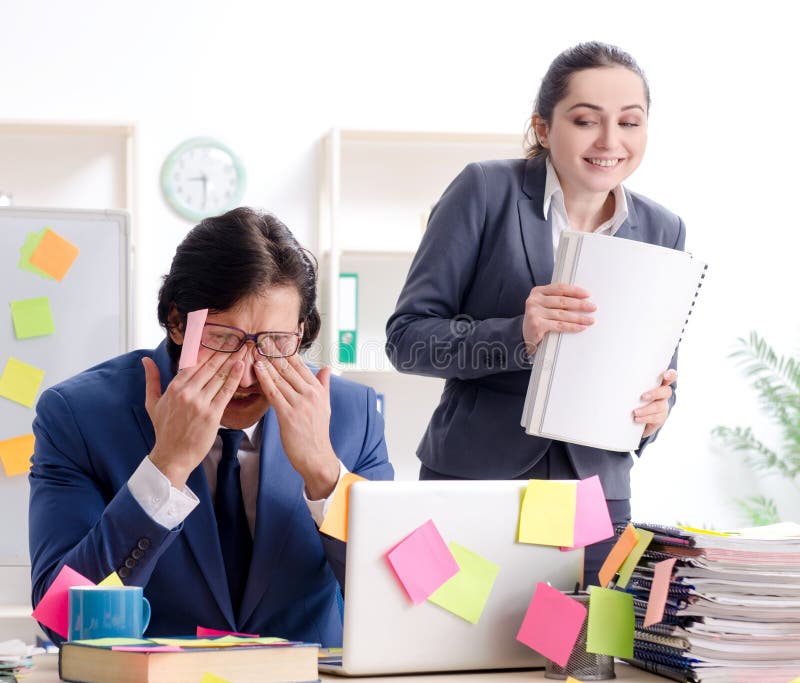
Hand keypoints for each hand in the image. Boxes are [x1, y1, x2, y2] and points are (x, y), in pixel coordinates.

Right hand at [142, 348, 245, 487]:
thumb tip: (145, 360)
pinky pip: (226, 392)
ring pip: (219, 377)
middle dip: (222, 352)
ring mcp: (200, 403)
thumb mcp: (152, 403)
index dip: (206, 350)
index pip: (192, 363)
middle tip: (235, 339)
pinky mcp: (212, 414)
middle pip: (208, 367)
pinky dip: (235, 378)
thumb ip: (151, 380)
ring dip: (231, 361)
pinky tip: (241, 366)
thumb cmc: (164, 430)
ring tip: (242, 349)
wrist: (172, 456)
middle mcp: (186, 393)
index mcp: (173, 388)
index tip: (217, 340)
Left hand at [253, 352, 339, 499]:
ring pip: (280, 378)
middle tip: (262, 338)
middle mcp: (311, 394)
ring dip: (267, 363)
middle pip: (289, 368)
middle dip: (275, 352)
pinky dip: (265, 380)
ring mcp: (300, 404)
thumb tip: (327, 368)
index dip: (287, 351)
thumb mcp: (325, 405)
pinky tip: (258, 369)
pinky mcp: (289, 416)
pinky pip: (274, 393)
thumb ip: (324, 384)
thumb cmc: (317, 433)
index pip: (301, 365)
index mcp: (318, 390)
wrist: (316, 457)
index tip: (276, 339)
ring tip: (256, 350)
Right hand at [522, 283, 595, 354]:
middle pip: (562, 301)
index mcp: (537, 292)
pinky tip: (581, 327)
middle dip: (580, 304)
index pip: (559, 288)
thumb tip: (581, 299)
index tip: (587, 294)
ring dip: (579, 317)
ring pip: (562, 314)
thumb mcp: (544, 306)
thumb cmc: (539, 319)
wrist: (525, 336)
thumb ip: (556, 300)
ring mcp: (534, 312)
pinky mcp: (536, 325)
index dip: (575, 291)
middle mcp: (534, 300)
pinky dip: (572, 327)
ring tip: (590, 320)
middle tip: (592, 307)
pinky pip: (559, 325)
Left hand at [634, 369, 677, 438]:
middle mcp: (663, 395)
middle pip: (666, 392)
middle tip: (642, 396)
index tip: (665, 374)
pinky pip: (655, 418)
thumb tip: (608, 378)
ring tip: (635, 412)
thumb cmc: (634, 398)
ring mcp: (663, 407)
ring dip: (647, 409)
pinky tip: (637, 419)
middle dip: (655, 393)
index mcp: (658, 384)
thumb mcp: (634, 389)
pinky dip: (645, 418)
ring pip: (659, 406)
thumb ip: (628, 382)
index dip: (671, 375)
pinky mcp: (660, 418)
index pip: (670, 377)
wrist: (636, 418)